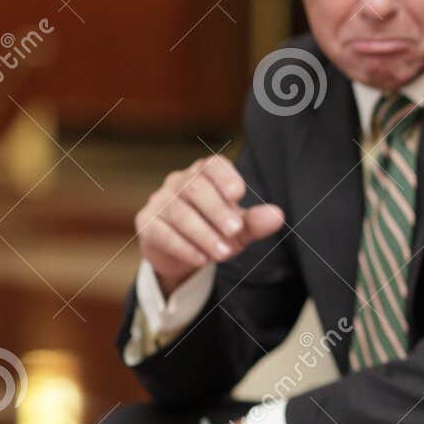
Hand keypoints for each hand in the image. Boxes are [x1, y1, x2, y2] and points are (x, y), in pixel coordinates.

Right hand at [136, 155, 285, 295]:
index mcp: (206, 174)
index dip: (225, 177)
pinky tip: (201, 259)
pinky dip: (183, 246)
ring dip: (203, 234)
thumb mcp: (241, 229)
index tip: (238, 195)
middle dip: (217, 210)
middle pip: (195, 188)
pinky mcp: (146, 222)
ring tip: (224, 253)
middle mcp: (180, 182)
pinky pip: (161, 232)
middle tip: (235, 231)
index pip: (213, 165)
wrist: (185, 253)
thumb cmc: (218, 231)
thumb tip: (277, 215)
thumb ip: (256, 222)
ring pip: (179, 212)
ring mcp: (160, 200)